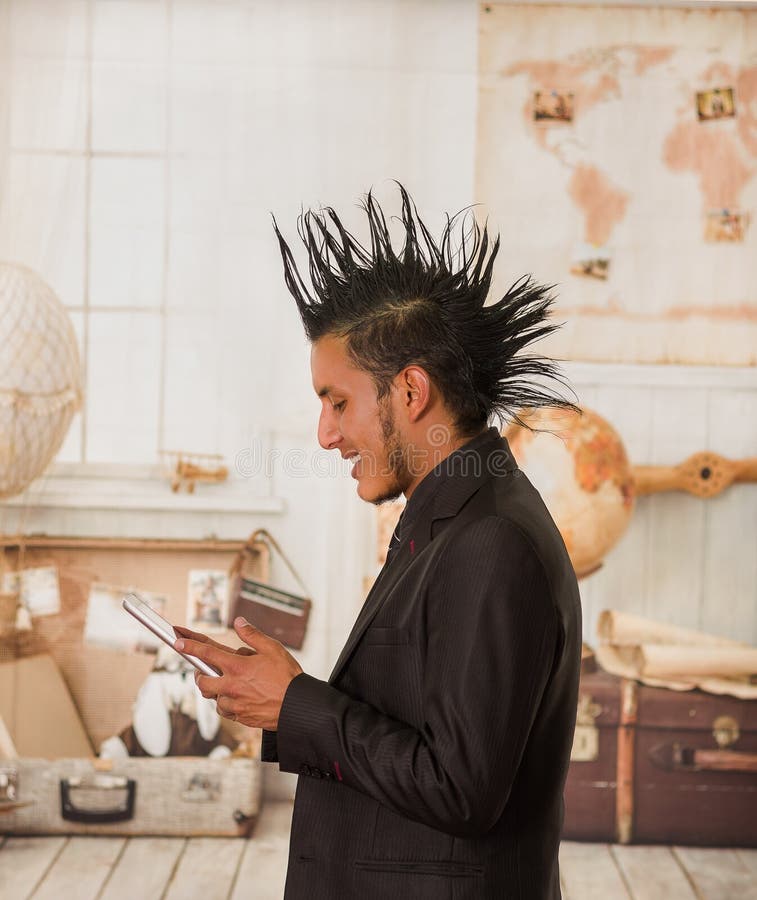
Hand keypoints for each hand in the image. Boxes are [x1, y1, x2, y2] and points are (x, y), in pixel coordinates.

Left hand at [174, 617, 302, 730]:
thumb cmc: (287, 677)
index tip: (178, 640)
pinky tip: (239, 697)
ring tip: (231, 683)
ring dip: (217, 690)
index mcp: (238, 667)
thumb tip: (239, 622)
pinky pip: (225, 710)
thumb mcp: (273, 649)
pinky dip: (227, 703)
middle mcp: (232, 686)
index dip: (190, 645)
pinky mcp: (240, 717)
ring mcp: (234, 704)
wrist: (297, 706)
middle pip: (202, 682)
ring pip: (213, 698)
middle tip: (208, 670)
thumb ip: (252, 635)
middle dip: (201, 675)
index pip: (207, 653)